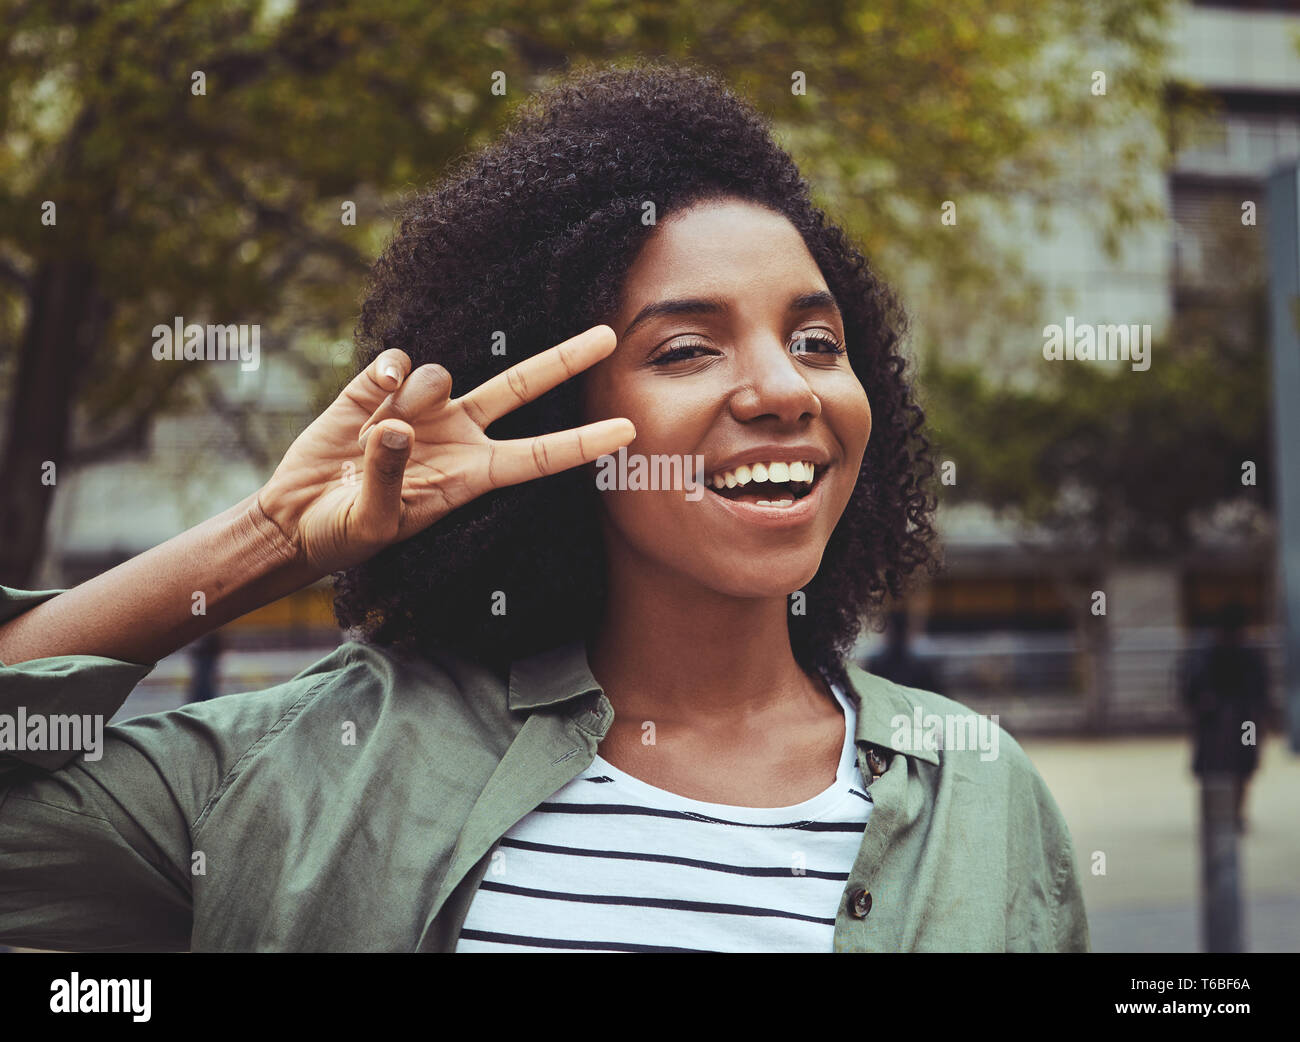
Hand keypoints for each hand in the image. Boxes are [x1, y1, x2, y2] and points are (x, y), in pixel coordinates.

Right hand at [256, 325, 634, 572]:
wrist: (297, 517)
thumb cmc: (343, 534)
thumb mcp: (369, 522)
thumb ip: (387, 477)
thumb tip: (397, 428)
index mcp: (469, 475)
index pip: (538, 457)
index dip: (583, 443)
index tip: (629, 431)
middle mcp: (458, 435)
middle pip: (521, 389)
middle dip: (565, 361)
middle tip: (609, 336)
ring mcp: (423, 408)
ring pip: (439, 373)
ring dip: (414, 395)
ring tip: (377, 434)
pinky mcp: (382, 388)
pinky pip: (396, 361)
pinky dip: (383, 375)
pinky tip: (369, 399)